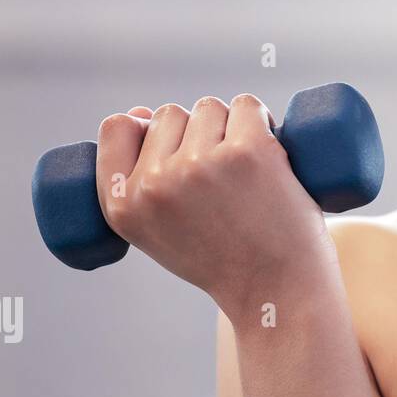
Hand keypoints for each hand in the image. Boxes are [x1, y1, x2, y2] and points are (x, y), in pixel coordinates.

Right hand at [95, 94, 340, 319]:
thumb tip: (139, 112)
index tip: (174, 142)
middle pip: (170, 114)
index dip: (145, 125)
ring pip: (210, 108)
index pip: (117, 128)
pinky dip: (261, 118)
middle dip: (197, 133)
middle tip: (223, 177)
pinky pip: (248, 105)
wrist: (279, 291)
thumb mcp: (160, 233)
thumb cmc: (226, 260)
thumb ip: (140, 181)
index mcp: (122, 206)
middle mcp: (155, 184)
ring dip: (231, 126)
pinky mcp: (248, 151)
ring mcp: (200, 164)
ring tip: (247, 171)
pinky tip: (269, 148)